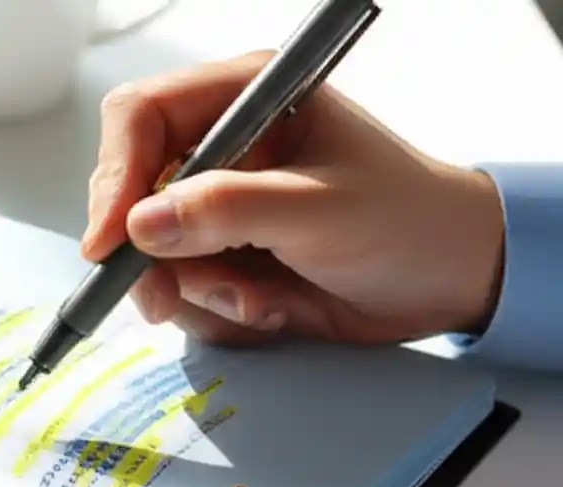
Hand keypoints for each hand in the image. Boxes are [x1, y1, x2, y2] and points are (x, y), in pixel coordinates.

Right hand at [82, 51, 506, 344]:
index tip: (110, 241)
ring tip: (257, 300)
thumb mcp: (319, 210)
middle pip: (130, 191)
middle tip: (166, 295)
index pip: (142, 118)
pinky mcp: (223, 254)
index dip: (115, 176)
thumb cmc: (409, 222)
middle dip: (149, 253)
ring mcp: (219, 206)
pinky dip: (216, 312)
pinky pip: (181, 290)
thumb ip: (228, 210)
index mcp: (247, 99)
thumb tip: (142, 224)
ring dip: (195, 291)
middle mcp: (223, 148)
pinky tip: (269, 308)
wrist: (452, 281)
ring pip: (150, 253)